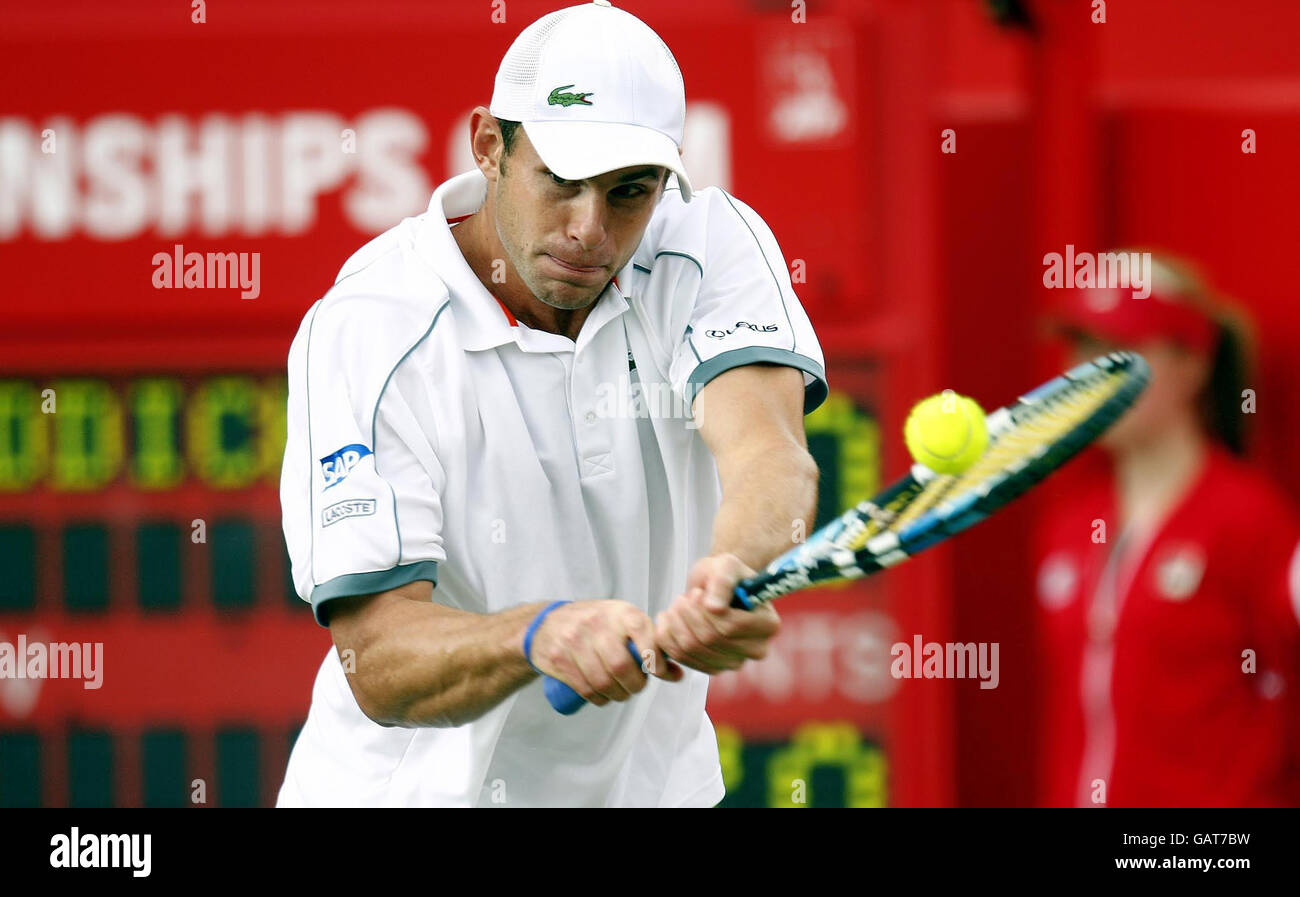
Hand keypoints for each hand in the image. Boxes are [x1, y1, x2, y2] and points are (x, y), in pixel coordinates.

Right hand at [528, 599, 683, 706]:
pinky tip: (603, 695)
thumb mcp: (623, 623)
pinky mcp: (558, 658)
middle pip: (621, 666)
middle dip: (634, 685)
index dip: (655, 661)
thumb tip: (677, 674)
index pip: (645, 637)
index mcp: (620, 612)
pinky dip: (599, 699)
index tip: (656, 671)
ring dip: (617, 695)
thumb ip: (650, 644)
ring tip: (620, 692)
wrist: (546, 623)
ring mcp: (575, 640)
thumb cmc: (595, 624)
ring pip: (603, 681)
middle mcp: (597, 623)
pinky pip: (585, 688)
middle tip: (635, 686)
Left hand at [655, 553, 779, 673]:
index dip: (705, 611)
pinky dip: (668, 637)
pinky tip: (669, 620)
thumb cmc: (724, 575)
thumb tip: (714, 607)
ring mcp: (734, 662)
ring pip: (692, 649)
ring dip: (675, 624)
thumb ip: (723, 582)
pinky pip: (682, 657)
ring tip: (677, 605)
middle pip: (710, 639)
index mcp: (767, 624)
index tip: (696, 594)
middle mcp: (756, 648)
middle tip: (682, 598)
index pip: (730, 626)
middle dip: (688, 615)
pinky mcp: (713, 668)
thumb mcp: (726, 566)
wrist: (714, 587)